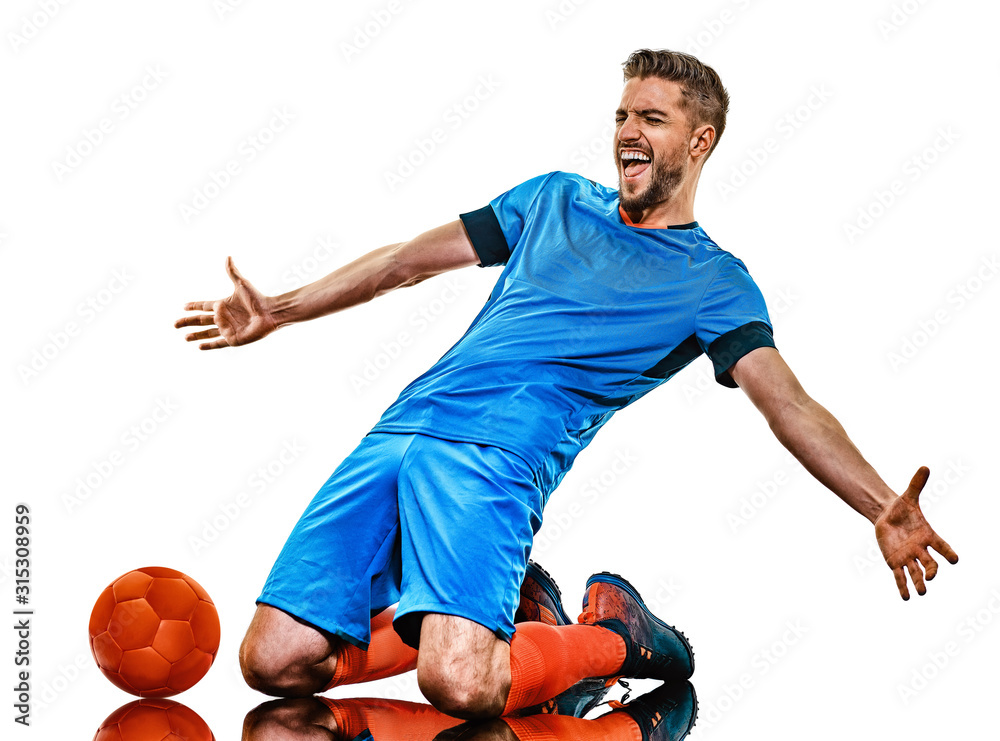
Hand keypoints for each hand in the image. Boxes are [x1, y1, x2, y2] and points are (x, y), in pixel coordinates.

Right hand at [175, 257, 277, 349]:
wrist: (269, 313)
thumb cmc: (257, 299)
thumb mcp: (242, 284)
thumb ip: (232, 272)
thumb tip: (228, 256)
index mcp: (222, 305)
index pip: (203, 306)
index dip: (193, 306)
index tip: (183, 306)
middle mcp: (223, 318)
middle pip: (200, 320)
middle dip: (187, 322)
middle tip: (175, 324)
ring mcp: (227, 329)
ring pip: (207, 333)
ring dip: (195, 335)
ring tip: (185, 337)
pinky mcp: (233, 339)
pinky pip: (218, 343)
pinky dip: (209, 345)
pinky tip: (199, 346)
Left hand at [875, 467, 958, 599]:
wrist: (888, 518)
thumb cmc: (902, 509)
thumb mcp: (908, 496)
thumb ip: (916, 484)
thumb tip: (924, 466)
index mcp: (928, 535)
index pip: (942, 546)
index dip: (948, 553)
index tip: (954, 559)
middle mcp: (921, 550)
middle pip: (931, 563)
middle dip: (932, 571)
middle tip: (931, 577)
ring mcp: (909, 558)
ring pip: (916, 573)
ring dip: (919, 583)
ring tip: (922, 592)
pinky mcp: (895, 562)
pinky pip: (900, 577)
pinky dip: (903, 587)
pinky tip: (906, 598)